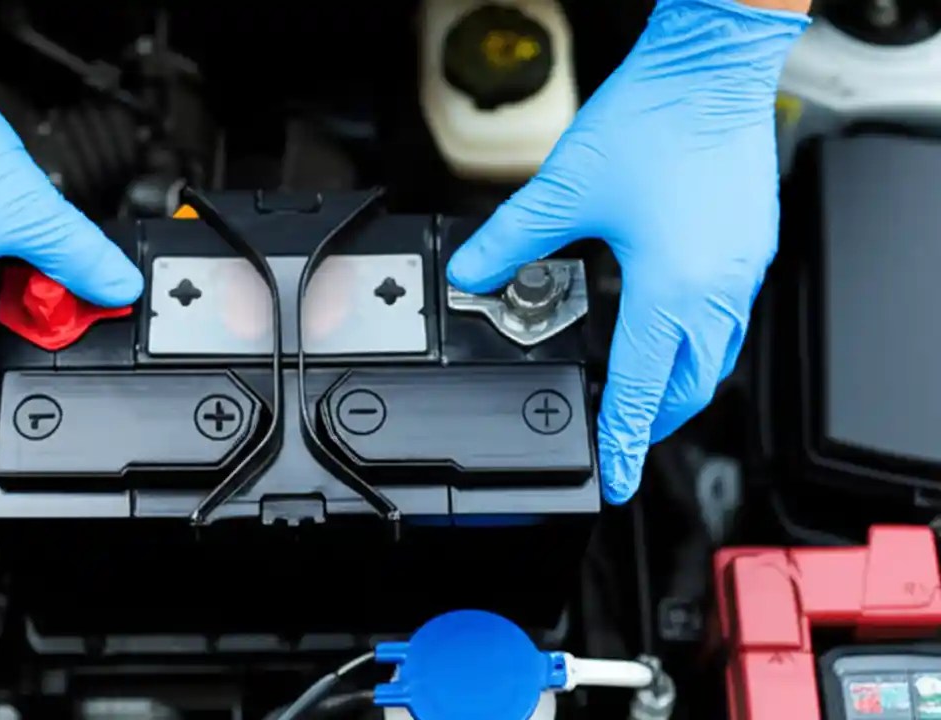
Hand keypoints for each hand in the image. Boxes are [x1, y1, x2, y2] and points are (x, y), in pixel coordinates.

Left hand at [446, 0, 808, 502]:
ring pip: (715, 354)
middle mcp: (715, 288)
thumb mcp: (564, 189)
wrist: (713, 68)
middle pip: (689, 384)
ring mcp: (740, 268)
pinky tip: (672, 325)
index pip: (639, 388)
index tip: (612, 477)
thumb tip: (471, 271)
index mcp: (670, 287)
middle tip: (623, 437)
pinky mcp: (749, 245)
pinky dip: (699, 340)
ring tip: (644, 392)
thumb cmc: (655, 118)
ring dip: (679, 383)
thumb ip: (510, 239)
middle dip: (653, 420)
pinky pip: (729, 316)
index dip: (621, 439)